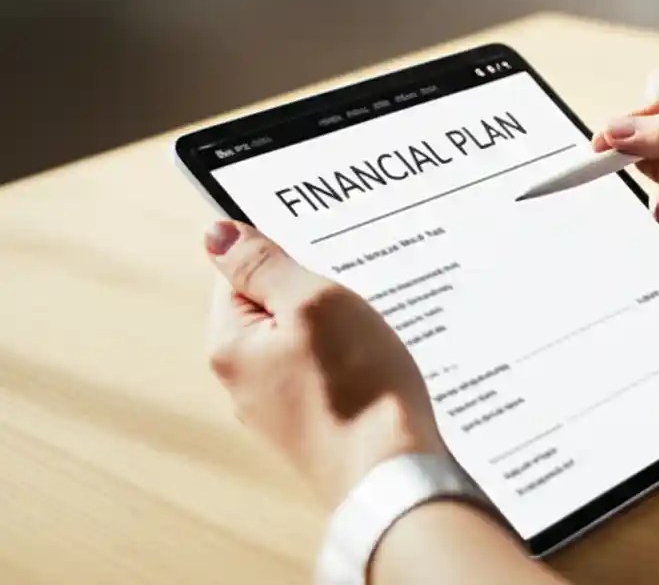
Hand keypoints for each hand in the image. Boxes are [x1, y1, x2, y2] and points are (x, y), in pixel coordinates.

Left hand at [203, 220, 442, 505]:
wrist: (393, 474)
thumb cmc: (357, 387)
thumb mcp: (314, 302)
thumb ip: (263, 264)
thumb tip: (217, 233)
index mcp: (230, 345)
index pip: (239, 274)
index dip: (286, 259)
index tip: (325, 265)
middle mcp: (244, 381)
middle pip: (273, 309)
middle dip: (315, 297)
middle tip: (356, 301)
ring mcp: (279, 409)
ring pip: (304, 343)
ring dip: (338, 331)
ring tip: (372, 339)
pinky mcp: (314, 427)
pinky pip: (324, 375)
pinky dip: (350, 365)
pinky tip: (376, 370)